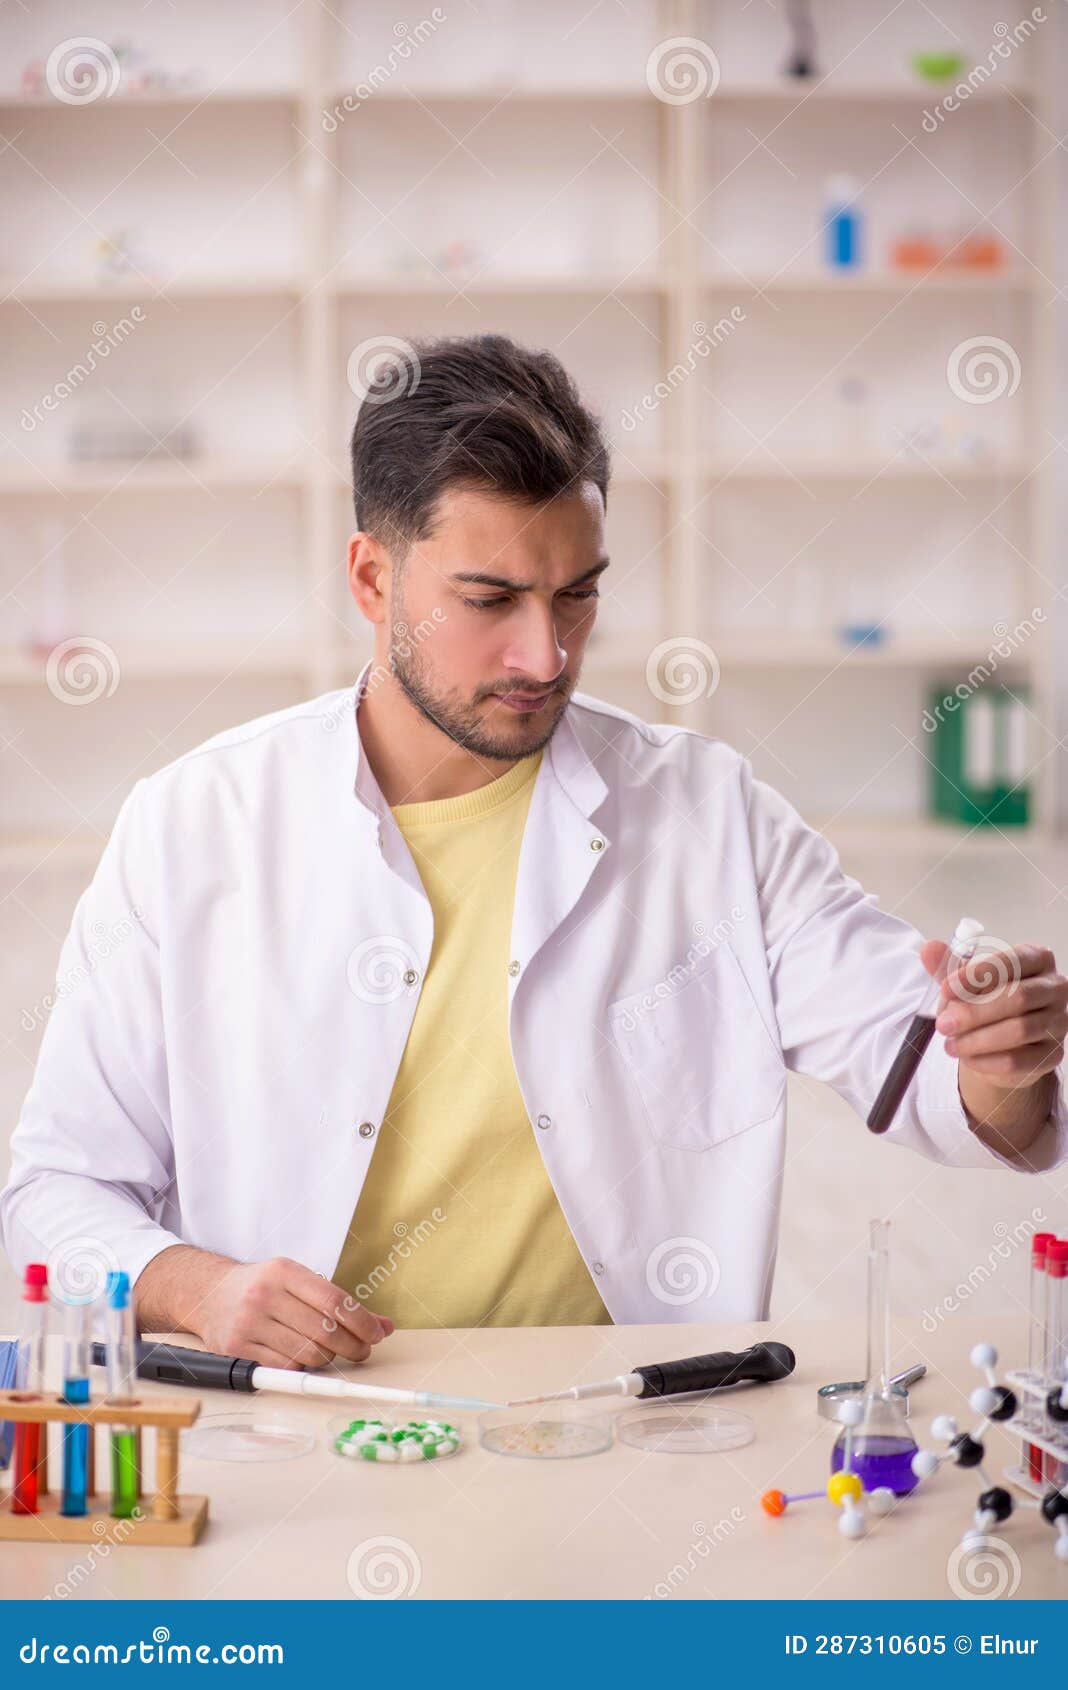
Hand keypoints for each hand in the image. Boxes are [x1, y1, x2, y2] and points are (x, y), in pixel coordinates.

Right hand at [136, 1246, 394, 1369]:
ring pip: (306, 1353)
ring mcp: (249, 1323)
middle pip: (324, 1331)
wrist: (210, 1294)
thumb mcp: (299, 1281)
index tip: (376, 1334)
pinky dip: (303, 1367)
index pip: (334, 1300)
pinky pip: (285, 1368)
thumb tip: (385, 1326)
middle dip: (351, 1346)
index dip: (362, 1322)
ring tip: (333, 1354)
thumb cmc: (264, 1287)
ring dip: (328, 1359)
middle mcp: (265, 1295)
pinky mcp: (237, 1348)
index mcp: (284, 1271)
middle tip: (362, 1350)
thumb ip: (340, 1303)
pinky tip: (306, 1359)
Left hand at [921, 939, 1066, 1143]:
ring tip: (950, 1044)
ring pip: (1019, 1031)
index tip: (945, 989)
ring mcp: (1058, 1022)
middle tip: (943, 1024)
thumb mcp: (964, 981)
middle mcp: (1054, 988)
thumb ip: (948, 965)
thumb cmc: (985, 1001)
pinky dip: (988, 1061)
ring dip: (978, 1039)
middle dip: (974, 1012)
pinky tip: (967, 1059)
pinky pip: (1020, 1060)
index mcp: (1037, 959)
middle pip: (1018, 997)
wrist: (997, 1043)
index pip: (1012, 961)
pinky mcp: (1052, 1054)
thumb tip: (930, 949)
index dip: (977, 974)